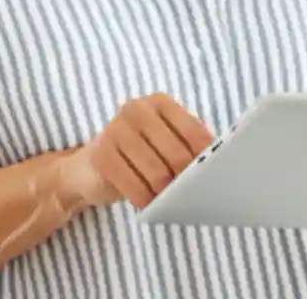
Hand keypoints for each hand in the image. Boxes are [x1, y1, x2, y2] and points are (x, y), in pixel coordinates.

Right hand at [50, 92, 213, 212]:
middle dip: (185, 179)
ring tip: (167, 199)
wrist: (88, 169)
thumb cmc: (138, 156)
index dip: (205, 158)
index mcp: (159, 102)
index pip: (193, 131)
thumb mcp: (164, 143)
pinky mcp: (101, 154)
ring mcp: (115, 130)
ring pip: (156, 172)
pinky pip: (133, 185)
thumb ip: (186, 145)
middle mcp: (136, 110)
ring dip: (166, 193)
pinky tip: (147, 203)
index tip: (211, 176)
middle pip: (176, 153)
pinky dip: (145, 199)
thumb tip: (218, 164)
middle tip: (187, 194)